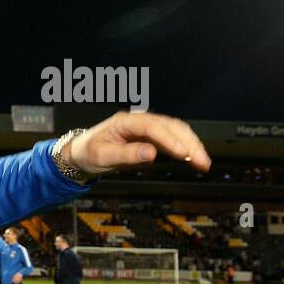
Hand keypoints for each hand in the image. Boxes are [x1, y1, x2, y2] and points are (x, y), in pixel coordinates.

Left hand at [68, 112, 210, 175]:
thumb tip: (151, 154)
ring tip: (203, 162)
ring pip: (176, 130)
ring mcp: (146, 128)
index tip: (183, 153)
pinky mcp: (150, 137)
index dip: (170, 140)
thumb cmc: (88, 152)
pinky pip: (172, 138)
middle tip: (202, 161)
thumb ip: (126, 155)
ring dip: (191, 144)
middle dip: (189, 143)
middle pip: (170, 126)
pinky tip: (194, 158)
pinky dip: (185, 147)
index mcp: (125, 122)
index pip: (153, 127)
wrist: (80, 151)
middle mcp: (139, 121)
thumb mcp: (102, 157)